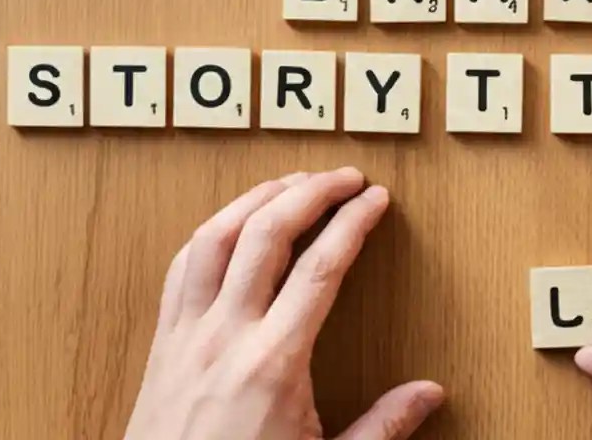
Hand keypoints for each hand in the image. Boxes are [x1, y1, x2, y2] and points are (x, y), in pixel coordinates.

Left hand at [125, 168, 443, 439]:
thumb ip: (381, 428)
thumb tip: (429, 394)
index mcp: (273, 364)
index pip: (321, 268)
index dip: (353, 223)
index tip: (375, 198)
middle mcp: (225, 337)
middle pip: (267, 234)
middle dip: (310, 192)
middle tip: (344, 176)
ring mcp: (186, 336)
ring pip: (215, 237)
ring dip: (256, 199)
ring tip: (291, 182)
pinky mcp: (162, 344)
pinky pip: (182, 267)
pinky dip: (211, 232)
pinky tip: (230, 224)